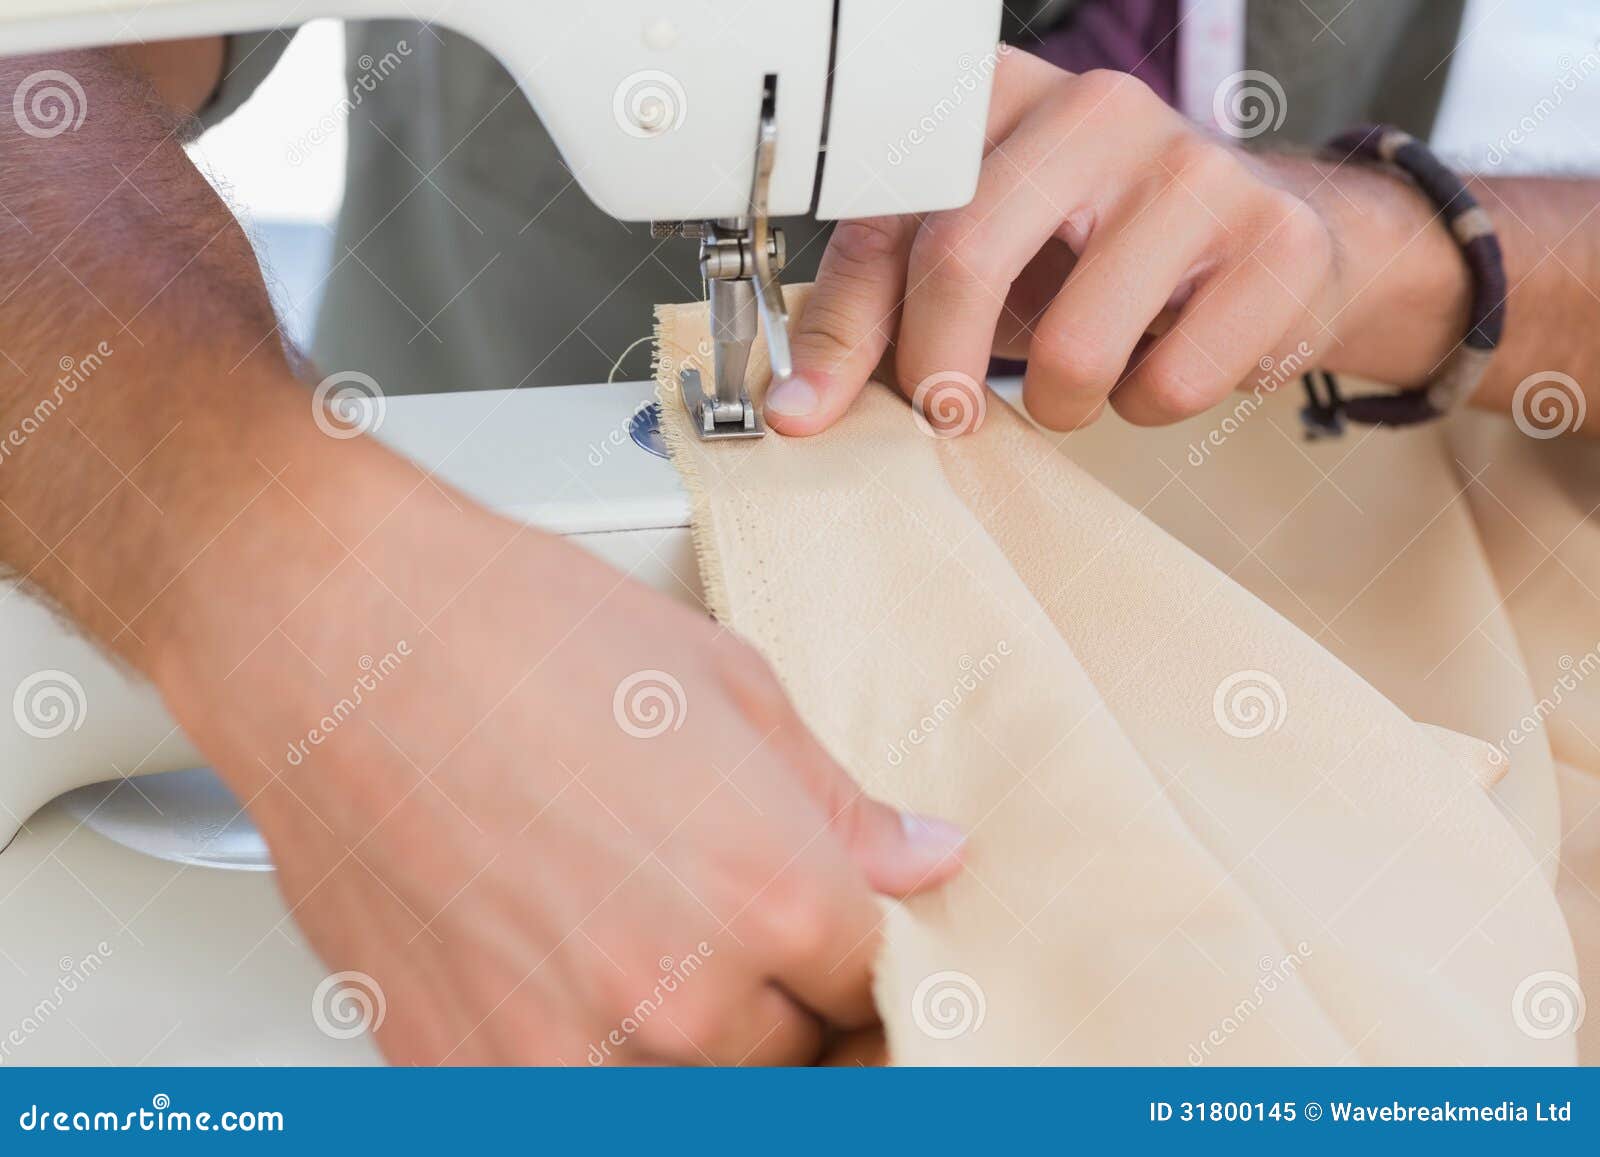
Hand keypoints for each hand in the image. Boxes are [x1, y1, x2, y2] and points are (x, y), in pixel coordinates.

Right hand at [154, 482, 962, 1065]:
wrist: (334, 634)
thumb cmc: (515, 632)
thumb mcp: (725, 683)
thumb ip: (837, 802)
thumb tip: (925, 859)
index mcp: (768, 891)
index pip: (878, 991)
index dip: (869, 966)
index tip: (848, 952)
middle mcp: (673, 993)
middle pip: (798, 1063)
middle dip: (794, 1009)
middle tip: (749, 941)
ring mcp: (560, 1051)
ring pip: (695, 1099)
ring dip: (698, 1048)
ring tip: (651, 946)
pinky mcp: (461, 1071)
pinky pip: (571, 1100)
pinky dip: (591, 1059)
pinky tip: (563, 971)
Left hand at [765, 50, 1461, 435]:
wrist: (1259, 246)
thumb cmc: (1086, 253)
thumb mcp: (966, 260)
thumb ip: (871, 315)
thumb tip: (796, 410)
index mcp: (995, 96)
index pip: (883, 213)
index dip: (844, 332)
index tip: (814, 414)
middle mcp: (1093, 106)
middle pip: (963, 261)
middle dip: (940, 379)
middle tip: (951, 415)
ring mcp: (1193, 168)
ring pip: (1073, 349)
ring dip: (1058, 403)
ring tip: (1076, 374)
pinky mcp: (1275, 244)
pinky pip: (1170, 385)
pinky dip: (1146, 408)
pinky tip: (1158, 360)